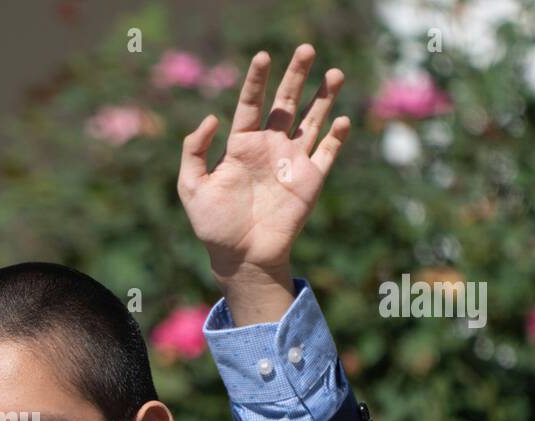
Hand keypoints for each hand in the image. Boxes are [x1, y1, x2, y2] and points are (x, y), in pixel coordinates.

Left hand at [177, 44, 348, 287]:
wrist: (241, 256)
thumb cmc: (213, 224)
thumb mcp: (192, 186)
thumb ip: (195, 151)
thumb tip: (211, 118)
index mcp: (242, 145)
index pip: (251, 104)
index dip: (257, 80)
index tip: (263, 56)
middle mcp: (270, 147)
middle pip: (286, 103)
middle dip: (296, 76)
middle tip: (306, 49)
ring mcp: (292, 162)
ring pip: (312, 120)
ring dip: (324, 97)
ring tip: (333, 72)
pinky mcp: (310, 180)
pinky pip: (327, 153)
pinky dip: (336, 137)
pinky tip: (342, 119)